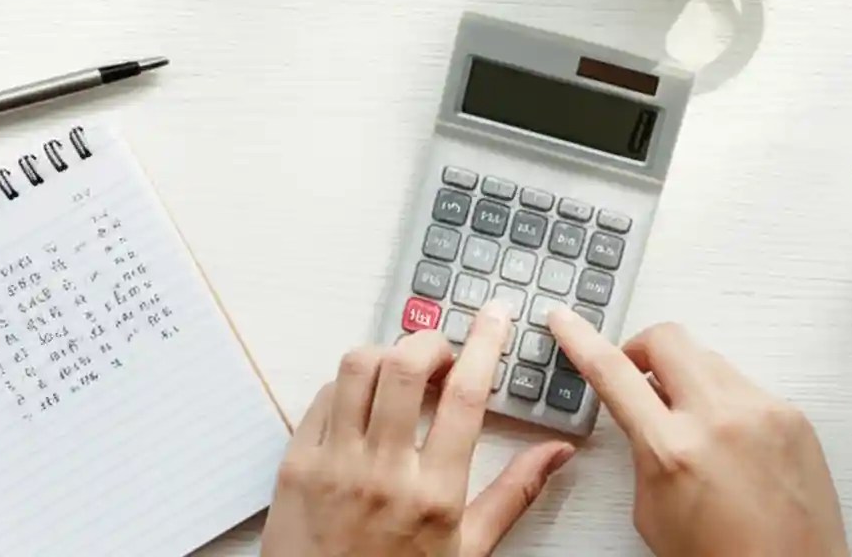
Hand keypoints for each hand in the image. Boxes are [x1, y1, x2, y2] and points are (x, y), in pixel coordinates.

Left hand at [263, 303, 574, 556]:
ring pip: (357, 368)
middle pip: (407, 366)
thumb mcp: (468, 549)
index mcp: (435, 493)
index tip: (495, 317)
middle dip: (432, 341)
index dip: (485, 344)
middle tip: (444, 353)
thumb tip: (556, 453)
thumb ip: (513, 493)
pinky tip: (363, 404)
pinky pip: (321, 397)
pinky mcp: (295, 465)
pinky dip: (348, 386)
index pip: (467, 397)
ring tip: (402, 374)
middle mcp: (383, 472)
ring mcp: (333, 465)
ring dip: (386, 355)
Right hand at [548, 310, 847, 556]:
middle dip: (641, 348)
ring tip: (687, 418)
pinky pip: (744, 384)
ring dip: (686, 376)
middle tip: (633, 370)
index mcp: (674, 450)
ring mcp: (764, 411)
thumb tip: (642, 406)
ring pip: (708, 357)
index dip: (581, 339)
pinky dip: (725, 400)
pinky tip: (727, 438)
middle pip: (667, 339)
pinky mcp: (793, 415)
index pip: (613, 373)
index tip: (565, 320)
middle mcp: (722, 420)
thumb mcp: (653, 510)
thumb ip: (641, 447)